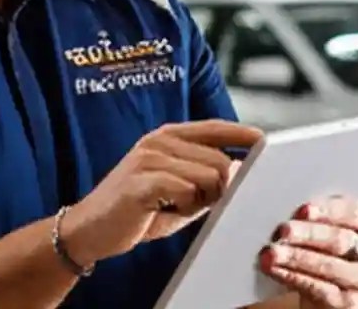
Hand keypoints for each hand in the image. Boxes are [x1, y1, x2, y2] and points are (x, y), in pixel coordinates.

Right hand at [62, 119, 261, 265]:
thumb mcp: (182, 193)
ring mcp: (149, 158)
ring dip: (201, 199)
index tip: (266, 142)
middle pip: (219, 159)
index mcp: (168, 136)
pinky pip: (185, 189)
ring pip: (207, 174)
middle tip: (198, 203)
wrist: (91, 229)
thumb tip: (243, 174)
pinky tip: (165, 209)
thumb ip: (209, 182)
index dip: (242, 134)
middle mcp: (159, 140)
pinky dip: (184, 205)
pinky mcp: (142, 181)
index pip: (214, 128)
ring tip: (176, 206)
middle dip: (221, 187)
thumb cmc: (139, 210)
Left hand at [258, 196, 357, 308]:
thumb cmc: (327, 242)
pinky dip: (293, 277)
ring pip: (329, 266)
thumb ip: (320, 211)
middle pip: (340, 240)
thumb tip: (289, 200)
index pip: (354, 212)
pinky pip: (319, 289)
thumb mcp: (331, 222)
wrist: (332, 283)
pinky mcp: (350, 303)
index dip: (327, 210)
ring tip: (270, 252)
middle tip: (282, 230)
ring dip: (296, 258)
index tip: (302, 209)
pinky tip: (276, 269)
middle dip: (308, 234)